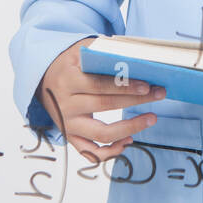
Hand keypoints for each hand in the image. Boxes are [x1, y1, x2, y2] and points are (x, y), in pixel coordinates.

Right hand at [36, 37, 165, 163]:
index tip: (147, 86)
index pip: (98, 85)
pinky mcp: (70, 136)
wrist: (43, 79)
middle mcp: (66, 105)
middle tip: (159, 93)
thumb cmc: (70, 63)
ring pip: (100, 134)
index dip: (124, 87)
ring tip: (151, 118)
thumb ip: (103, 52)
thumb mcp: (81, 50)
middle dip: (136, 101)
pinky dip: (110, 152)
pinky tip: (128, 140)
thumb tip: (135, 56)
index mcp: (68, 80)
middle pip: (104, 106)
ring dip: (129, 128)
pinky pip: (90, 152)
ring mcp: (67, 124)